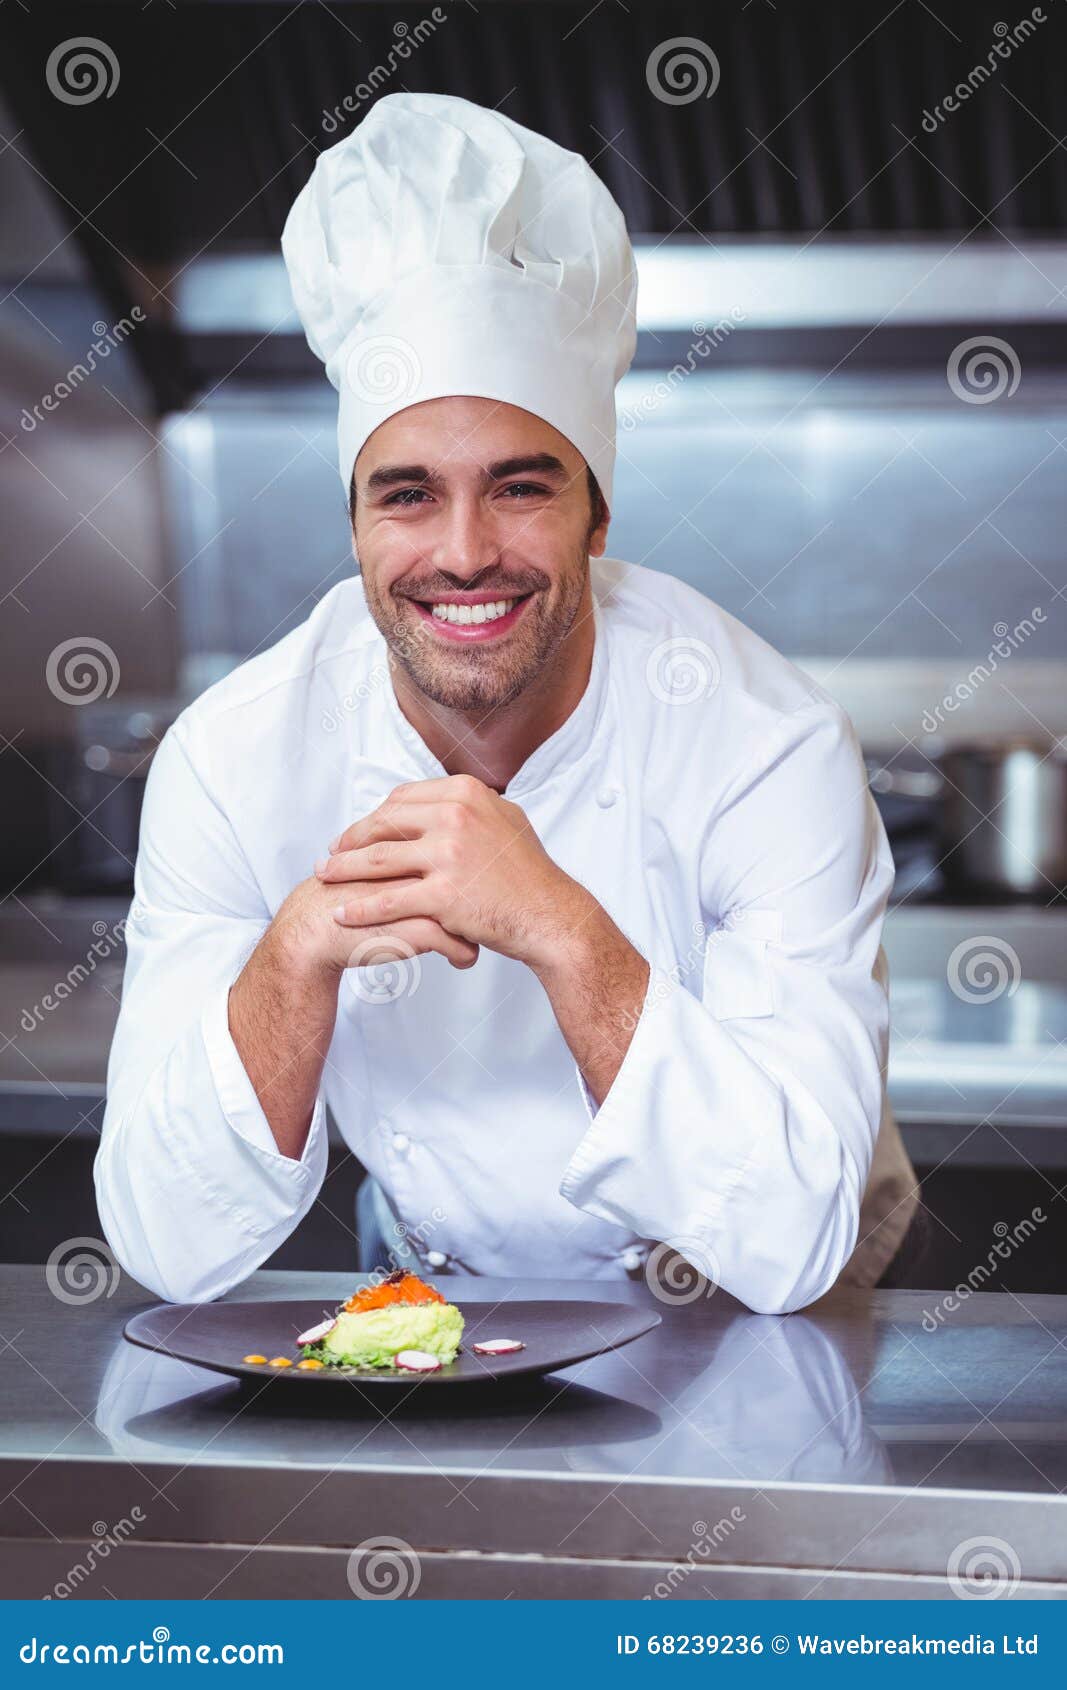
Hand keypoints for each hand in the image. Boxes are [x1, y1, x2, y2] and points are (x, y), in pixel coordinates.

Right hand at [267, 870, 479, 982]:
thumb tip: (436, 860)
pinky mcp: (420, 928)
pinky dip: (464, 954)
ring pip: (473, 911)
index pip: (461, 850)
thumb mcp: (378, 869)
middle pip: (474, 876)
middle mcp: (423, 863)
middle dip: (484, 899)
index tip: (479, 888)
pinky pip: (459, 943)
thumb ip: (407, 860)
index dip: (474, 871)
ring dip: (478, 929)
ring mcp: (425, 894)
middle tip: (484, 913)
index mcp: (412, 842)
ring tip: (476, 939)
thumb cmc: (343, 899)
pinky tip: (462, 961)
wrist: (313, 930)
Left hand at [317, 773, 594, 970]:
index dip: (374, 815)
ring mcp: (449, 855)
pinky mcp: (444, 894)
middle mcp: (456, 816)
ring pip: (379, 860)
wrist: (551, 914)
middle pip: (384, 824)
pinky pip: (390, 901)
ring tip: (324, 877)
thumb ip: (473, 805)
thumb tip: (446, 797)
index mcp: (466, 793)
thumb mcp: (506, 819)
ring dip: (344, 869)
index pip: (402, 798)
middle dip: (351, 839)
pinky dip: (361, 908)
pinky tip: (342, 913)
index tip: (358, 831)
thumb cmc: (531, 874)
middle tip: (331, 853)